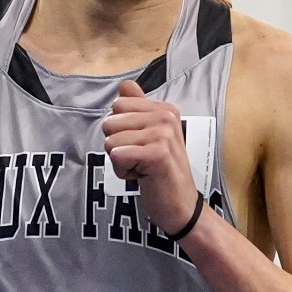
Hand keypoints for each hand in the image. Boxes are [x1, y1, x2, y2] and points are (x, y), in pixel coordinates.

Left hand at [101, 80, 200, 237]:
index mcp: (164, 110)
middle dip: (117, 146)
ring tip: (143, 168)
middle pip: (110, 122)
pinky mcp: (158, 154)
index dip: (120, 130)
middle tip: (140, 159)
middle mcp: (166, 117)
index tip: (140, 145)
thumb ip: (137, 109)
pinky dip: (123, 172)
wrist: (181, 206)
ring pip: (111, 141)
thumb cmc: (161, 173)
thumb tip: (126, 85)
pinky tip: (143, 177)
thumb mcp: (149, 136)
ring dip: (121, 161)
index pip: (118, 105)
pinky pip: (117, 156)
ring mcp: (163, 135)